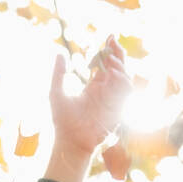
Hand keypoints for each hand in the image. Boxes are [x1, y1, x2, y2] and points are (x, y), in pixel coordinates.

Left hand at [48, 35, 131, 163]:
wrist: (70, 142)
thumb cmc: (62, 121)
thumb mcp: (56, 93)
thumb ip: (58, 74)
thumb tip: (59, 54)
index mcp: (93, 88)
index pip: (105, 66)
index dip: (108, 51)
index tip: (107, 39)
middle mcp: (105, 92)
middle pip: (117, 68)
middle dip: (117, 53)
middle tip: (112, 42)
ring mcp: (112, 100)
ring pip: (124, 77)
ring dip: (120, 65)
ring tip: (110, 59)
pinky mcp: (118, 109)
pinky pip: (125, 91)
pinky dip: (122, 80)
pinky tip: (113, 74)